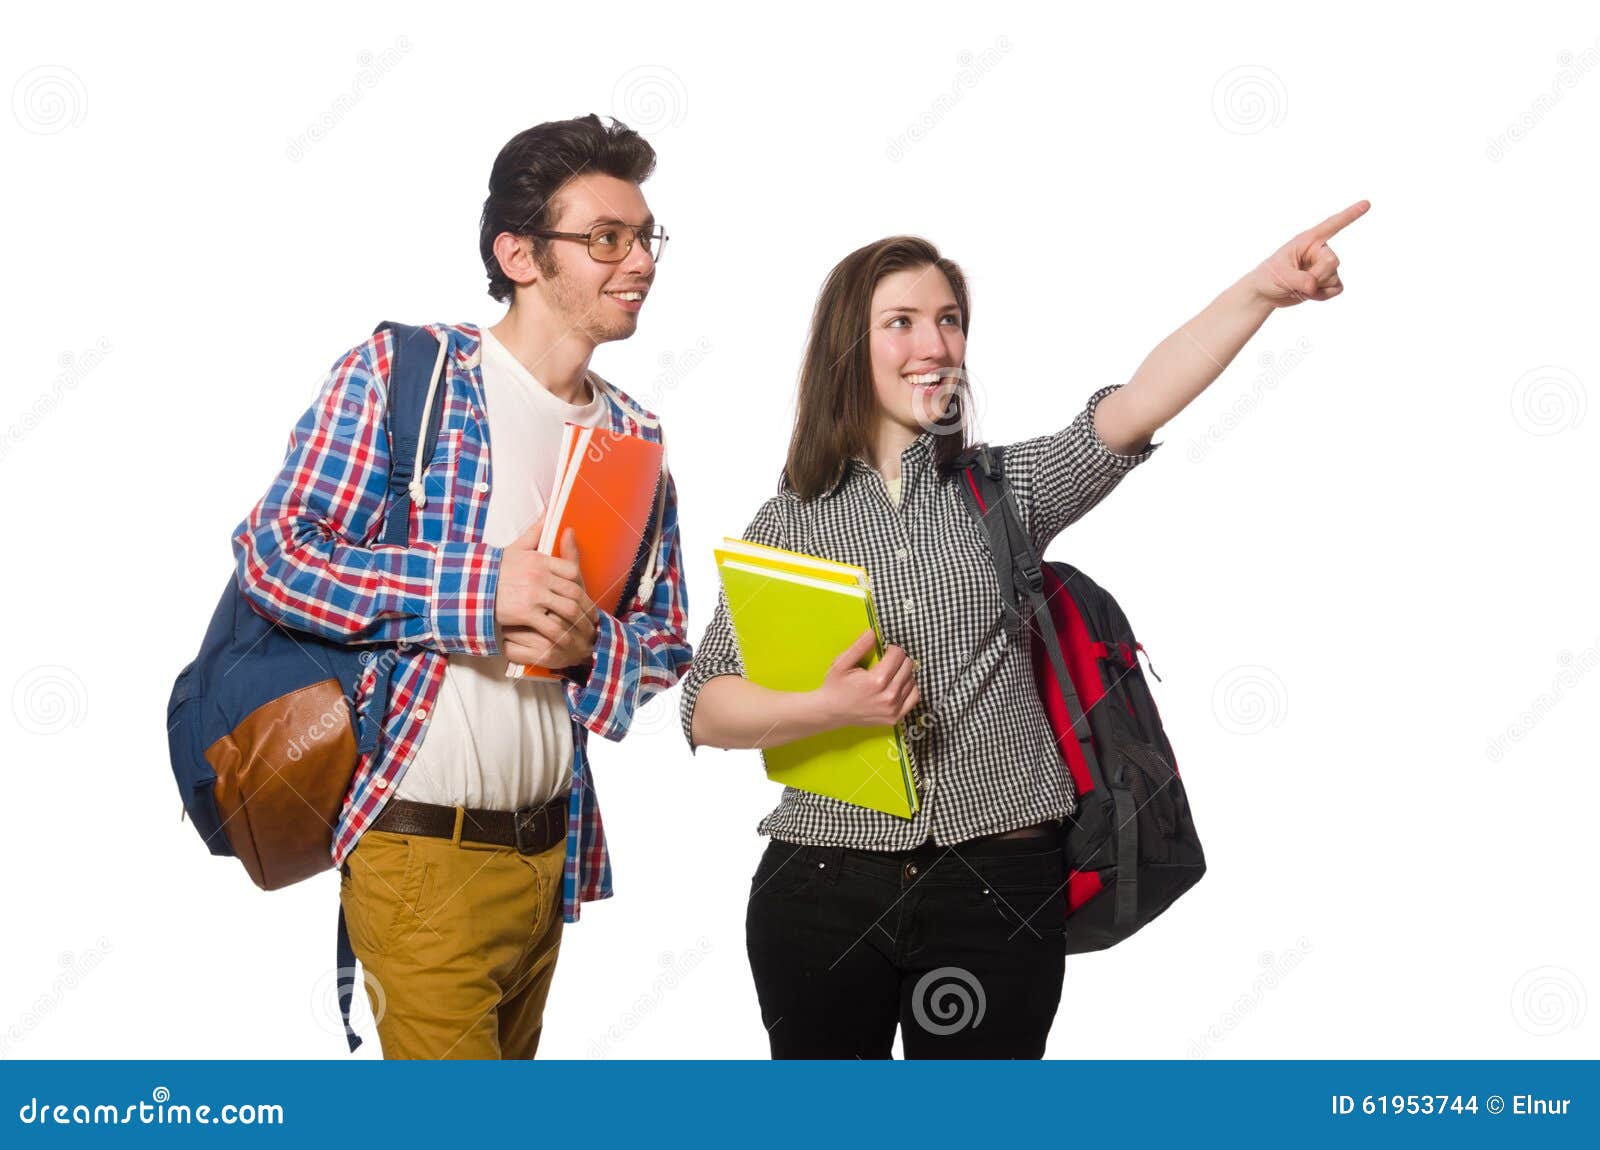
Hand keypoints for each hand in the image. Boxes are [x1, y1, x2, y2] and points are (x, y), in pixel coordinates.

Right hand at [495, 508, 598, 667]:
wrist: (467, 585)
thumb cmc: (491, 569)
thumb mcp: (515, 547)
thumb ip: (535, 532)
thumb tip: (549, 512)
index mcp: (540, 559)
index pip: (571, 570)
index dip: (582, 585)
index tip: (586, 596)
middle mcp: (540, 575)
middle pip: (574, 591)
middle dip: (587, 608)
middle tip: (593, 619)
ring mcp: (534, 594)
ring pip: (568, 609)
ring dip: (580, 623)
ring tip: (584, 633)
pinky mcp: (526, 612)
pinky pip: (552, 626)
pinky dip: (562, 636)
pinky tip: (566, 642)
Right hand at [810, 628, 919, 728]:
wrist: (831, 712)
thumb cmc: (835, 686)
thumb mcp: (842, 663)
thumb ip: (859, 647)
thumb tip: (873, 632)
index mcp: (876, 680)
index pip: (898, 654)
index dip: (891, 648)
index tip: (884, 650)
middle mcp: (888, 696)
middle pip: (907, 666)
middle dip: (898, 659)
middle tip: (886, 661)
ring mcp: (893, 709)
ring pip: (912, 680)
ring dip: (903, 673)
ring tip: (889, 674)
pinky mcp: (895, 717)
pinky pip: (914, 696)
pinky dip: (909, 687)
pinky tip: (897, 685)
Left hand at [1249, 199, 1368, 308]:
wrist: (1266, 293)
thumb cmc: (1269, 276)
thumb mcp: (1280, 274)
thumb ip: (1299, 279)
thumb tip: (1314, 286)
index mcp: (1308, 240)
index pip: (1332, 224)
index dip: (1350, 214)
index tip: (1367, 203)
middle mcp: (1319, 250)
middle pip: (1333, 261)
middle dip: (1317, 275)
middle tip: (1300, 281)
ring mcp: (1325, 266)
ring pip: (1333, 277)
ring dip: (1316, 287)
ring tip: (1299, 286)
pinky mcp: (1328, 281)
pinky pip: (1337, 289)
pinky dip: (1323, 296)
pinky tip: (1309, 294)